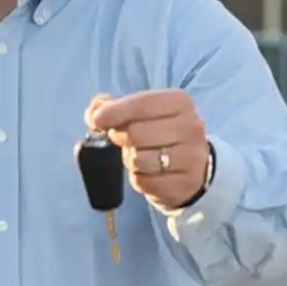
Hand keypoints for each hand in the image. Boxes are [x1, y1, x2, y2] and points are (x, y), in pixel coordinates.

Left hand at [86, 89, 208, 210]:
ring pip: (140, 160)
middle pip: (136, 133)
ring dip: (130, 160)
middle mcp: (191, 127)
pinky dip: (139, 178)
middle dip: (121, 138)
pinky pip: (145, 182)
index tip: (96, 120)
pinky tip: (148, 172)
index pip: (141, 104)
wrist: (192, 165)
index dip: (114, 112)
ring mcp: (192, 157)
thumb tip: (94, 111)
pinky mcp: (186, 183)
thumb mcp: (141, 112)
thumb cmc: (158, 132)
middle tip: (122, 140)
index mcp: (180, 102)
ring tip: (139, 156)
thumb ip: (112, 106)